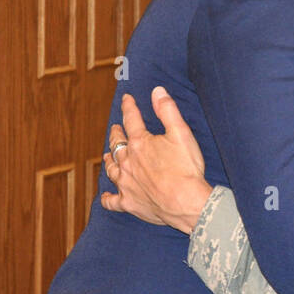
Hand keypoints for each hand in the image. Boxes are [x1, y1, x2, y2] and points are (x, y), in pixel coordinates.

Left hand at [101, 88, 211, 233]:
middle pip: (117, 144)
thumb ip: (168, 110)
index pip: (131, 119)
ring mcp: (126, 183)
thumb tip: (157, 91)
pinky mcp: (129, 203)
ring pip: (112, 169)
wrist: (186, 202)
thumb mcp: (181, 133)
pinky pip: (112, 201)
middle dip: (116, 134)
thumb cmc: (186, 168)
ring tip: (109, 155)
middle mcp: (128, 162)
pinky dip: (108, 198)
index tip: (127, 99)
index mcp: (140, 143)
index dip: (129, 107)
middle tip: (116, 128)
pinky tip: (106, 196)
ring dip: (110, 160)